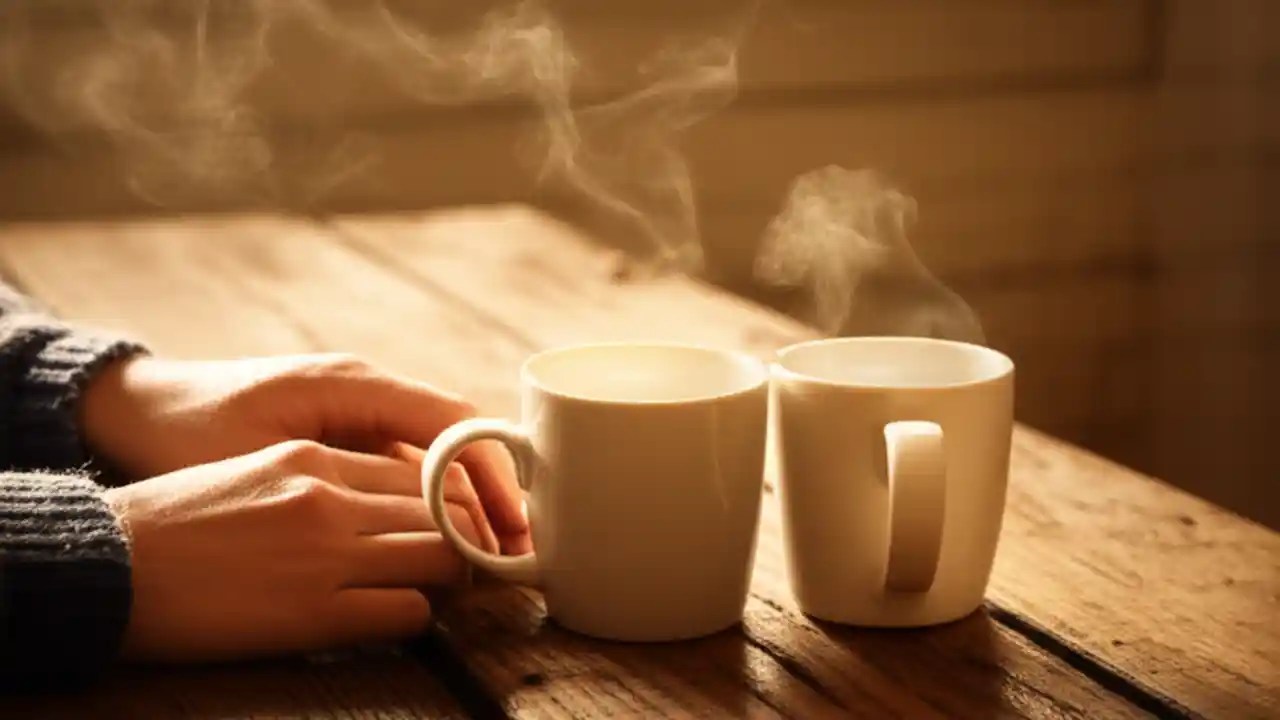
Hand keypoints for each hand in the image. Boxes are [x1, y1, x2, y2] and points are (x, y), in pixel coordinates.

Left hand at [83, 353, 529, 553]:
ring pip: (435, 454)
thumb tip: (418, 526)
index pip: (451, 423)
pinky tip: (442, 542)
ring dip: (466, 503)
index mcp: (355, 384)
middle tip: (517, 556)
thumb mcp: (261, 460)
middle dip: (492, 496)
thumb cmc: (185, 432)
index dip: (492, 474)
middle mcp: (368, 390)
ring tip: (491, 559)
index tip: (514, 525)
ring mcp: (358, 410)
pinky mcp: (345, 432)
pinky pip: (406, 464)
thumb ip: (339, 485)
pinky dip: (431, 502)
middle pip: (456, 439)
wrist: (133, 407)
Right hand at [103, 440, 482, 661]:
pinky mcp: (314, 613)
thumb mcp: (254, 471)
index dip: (454, 500)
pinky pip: (406, 611)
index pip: (422, 470)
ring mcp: (326, 554)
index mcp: (313, 458)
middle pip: (444, 511)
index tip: (463, 521)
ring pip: (440, 557)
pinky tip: (401, 617)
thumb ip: (321, 479)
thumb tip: (379, 503)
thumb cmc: (175, 522)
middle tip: (471, 561)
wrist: (109, 564)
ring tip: (441, 590)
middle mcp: (329, 498)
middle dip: (468, 537)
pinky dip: (417, 616)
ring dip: (451, 578)